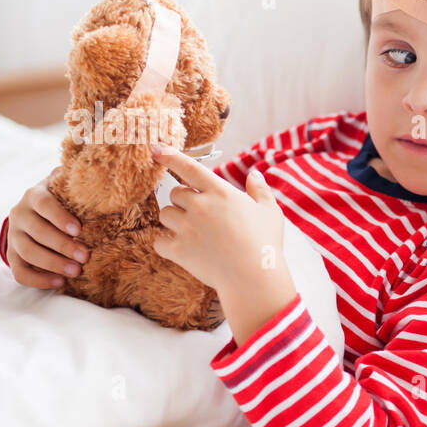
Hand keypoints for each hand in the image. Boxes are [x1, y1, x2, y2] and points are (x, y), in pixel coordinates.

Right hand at [6, 167, 89, 288]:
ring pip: (27, 252)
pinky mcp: (13, 255)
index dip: (59, 217)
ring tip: (75, 272)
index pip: (43, 204)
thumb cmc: (65, 200)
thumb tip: (107, 181)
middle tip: (85, 257)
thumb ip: (83, 186)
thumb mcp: (70, 189)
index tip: (79, 230)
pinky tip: (59, 282)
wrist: (40, 212)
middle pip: (37, 232)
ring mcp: (14, 235)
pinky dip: (38, 280)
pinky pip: (19, 271)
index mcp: (34, 195)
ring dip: (52, 263)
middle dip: (62, 246)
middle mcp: (19, 214)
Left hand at [150, 145, 292, 298]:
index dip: (170, 156)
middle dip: (183, 201)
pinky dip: (167, 244)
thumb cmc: (265, 244)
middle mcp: (200, 206)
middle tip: (200, 215)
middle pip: (175, 193)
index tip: (155, 148)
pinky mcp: (179, 250)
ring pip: (165, 214)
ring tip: (193, 232)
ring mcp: (187, 228)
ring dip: (174, 220)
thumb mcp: (270, 212)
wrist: (254, 277)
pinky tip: (182, 249)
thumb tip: (254, 174)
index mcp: (220, 192)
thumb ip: (260, 190)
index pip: (189, 167)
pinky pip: (160, 241)